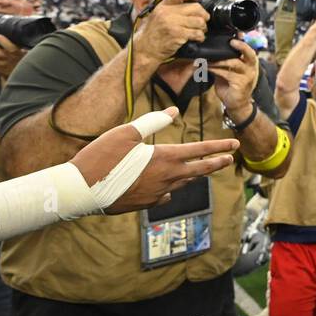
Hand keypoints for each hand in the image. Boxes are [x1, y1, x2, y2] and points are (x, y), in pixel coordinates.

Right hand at [70, 107, 238, 214]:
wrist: (81, 191)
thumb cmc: (100, 157)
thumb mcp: (125, 133)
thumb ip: (152, 122)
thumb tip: (173, 111)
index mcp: (164, 158)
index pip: (199, 151)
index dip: (218, 146)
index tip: (235, 144)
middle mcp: (166, 178)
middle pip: (198, 170)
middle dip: (216, 163)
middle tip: (229, 158)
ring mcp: (157, 193)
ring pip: (183, 183)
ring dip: (195, 174)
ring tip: (203, 169)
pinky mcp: (146, 204)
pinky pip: (166, 195)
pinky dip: (171, 188)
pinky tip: (168, 186)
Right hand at [130, 0, 209, 65]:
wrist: (144, 49)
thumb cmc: (151, 34)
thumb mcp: (156, 16)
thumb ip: (169, 10)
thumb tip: (188, 5)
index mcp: (162, 7)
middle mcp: (167, 13)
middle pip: (194, 8)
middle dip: (203, 15)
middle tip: (204, 20)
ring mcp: (172, 23)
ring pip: (199, 21)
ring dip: (203, 27)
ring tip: (200, 30)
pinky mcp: (178, 35)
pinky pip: (197, 33)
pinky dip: (200, 36)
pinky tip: (197, 38)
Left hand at [208, 38, 258, 118]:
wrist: (237, 105)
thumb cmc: (233, 87)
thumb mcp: (230, 72)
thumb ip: (225, 62)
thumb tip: (213, 52)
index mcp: (250, 64)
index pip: (249, 50)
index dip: (243, 42)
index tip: (236, 36)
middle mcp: (252, 69)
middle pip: (249, 53)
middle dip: (240, 46)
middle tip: (230, 42)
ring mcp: (247, 76)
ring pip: (234, 63)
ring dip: (218, 60)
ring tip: (207, 59)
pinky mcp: (241, 84)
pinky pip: (226, 73)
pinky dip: (216, 70)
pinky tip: (208, 67)